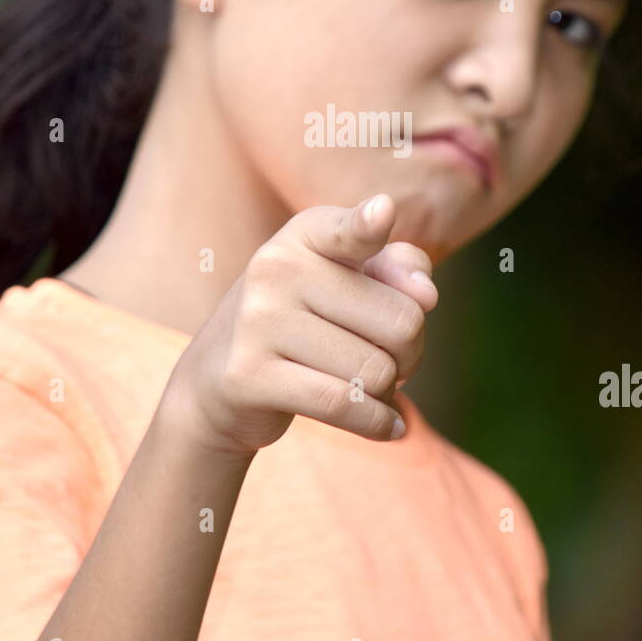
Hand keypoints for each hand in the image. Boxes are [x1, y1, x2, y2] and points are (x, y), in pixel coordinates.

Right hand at [160, 194, 437, 456]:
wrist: (215, 380)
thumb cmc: (303, 323)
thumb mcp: (345, 282)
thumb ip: (398, 269)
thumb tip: (425, 293)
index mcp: (304, 236)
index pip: (349, 231)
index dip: (369, 225)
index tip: (382, 214)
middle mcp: (276, 269)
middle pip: (400, 321)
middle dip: (411, 353)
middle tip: (391, 359)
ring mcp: (257, 321)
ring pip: (375, 370)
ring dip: (387, 390)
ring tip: (368, 386)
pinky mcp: (248, 375)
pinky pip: (343, 404)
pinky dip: (378, 423)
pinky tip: (388, 426)